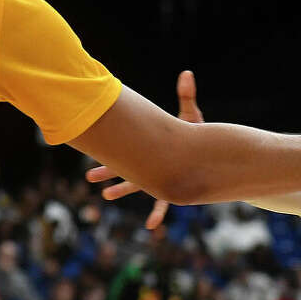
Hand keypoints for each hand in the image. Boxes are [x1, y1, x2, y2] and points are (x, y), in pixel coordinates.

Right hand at [86, 70, 204, 228]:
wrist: (212, 156)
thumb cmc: (198, 136)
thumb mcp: (191, 116)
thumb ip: (187, 96)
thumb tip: (187, 73)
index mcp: (151, 147)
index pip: (128, 147)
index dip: (113, 147)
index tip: (95, 147)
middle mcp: (151, 164)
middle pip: (125, 167)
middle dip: (107, 171)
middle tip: (88, 175)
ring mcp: (160, 177)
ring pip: (137, 186)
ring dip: (122, 191)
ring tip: (105, 196)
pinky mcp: (173, 188)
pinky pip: (164, 203)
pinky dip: (157, 213)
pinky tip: (151, 226)